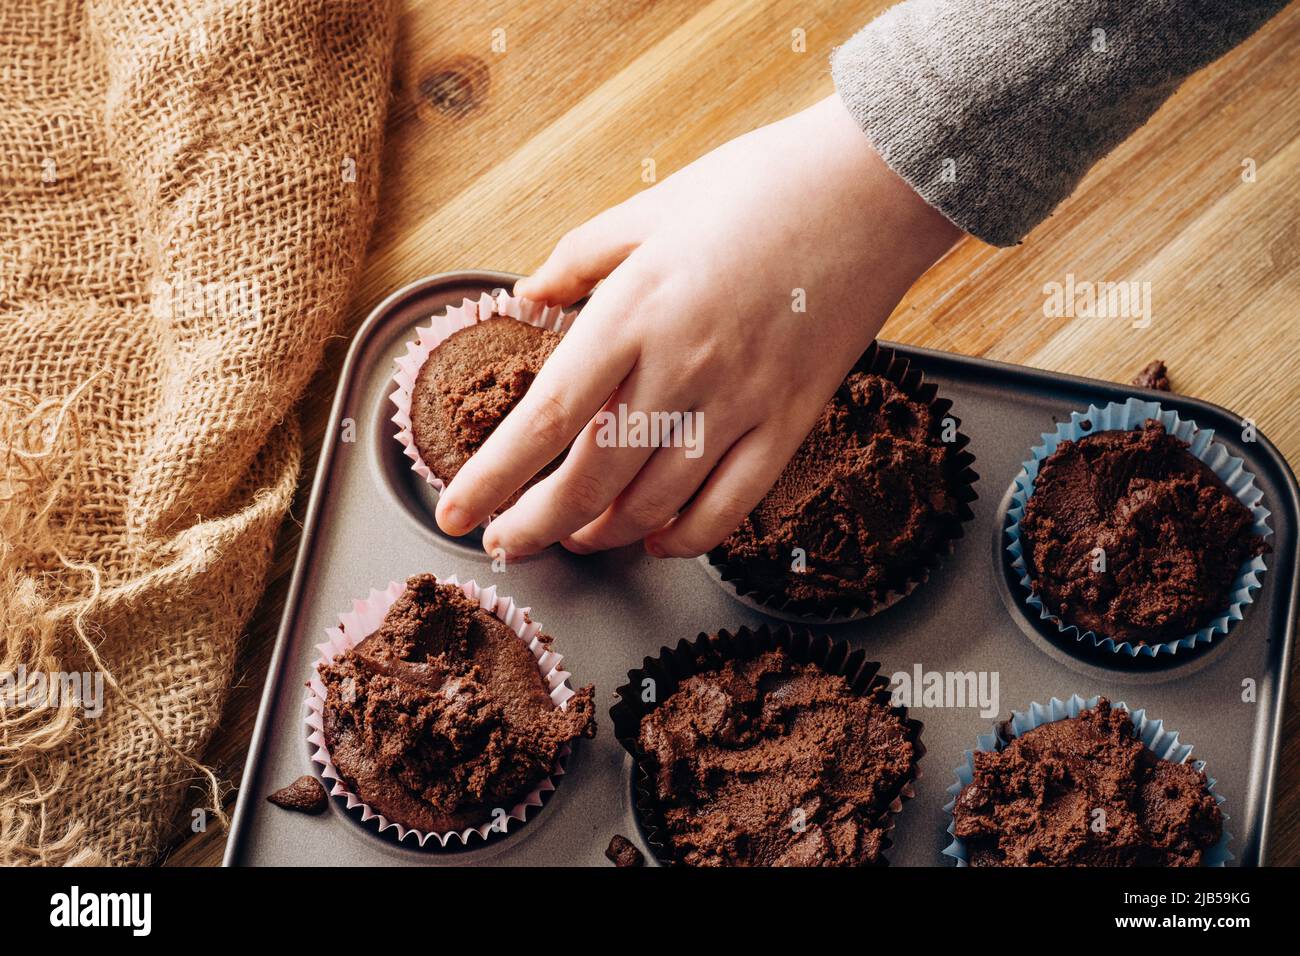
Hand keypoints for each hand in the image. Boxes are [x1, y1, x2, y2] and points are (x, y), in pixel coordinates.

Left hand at [435, 94, 961, 558]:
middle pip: (591, 479)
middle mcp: (681, 368)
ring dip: (601, 532)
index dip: (493, 478)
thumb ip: (580, 258)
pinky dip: (685, 537)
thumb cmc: (759, 187)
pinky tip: (656, 539)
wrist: (872, 190)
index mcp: (634, 311)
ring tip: (572, 537)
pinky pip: (731, 505)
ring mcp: (741, 402)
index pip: (547, 418)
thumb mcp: (652, 208)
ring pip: (655, 503)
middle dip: (535, 524)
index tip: (455, 513)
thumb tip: (529, 294)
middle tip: (505, 542)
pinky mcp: (791, 421)